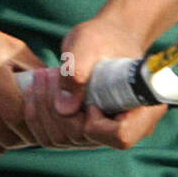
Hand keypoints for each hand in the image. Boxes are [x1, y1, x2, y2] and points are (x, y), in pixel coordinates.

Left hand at [21, 15, 167, 150]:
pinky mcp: (82, 131)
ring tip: (42, 76)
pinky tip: (34, 90)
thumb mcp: (88, 43)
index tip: (87, 93)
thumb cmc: (103, 37)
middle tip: (49, 73)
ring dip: (44, 108)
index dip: (99, 122)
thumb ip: (77, 70)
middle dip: (59, 106)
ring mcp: (103, 133)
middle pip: (85, 138)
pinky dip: (38, 115)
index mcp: (143, 108)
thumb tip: (64, 109)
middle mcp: (127, 127)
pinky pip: (53, 136)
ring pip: (63, 139)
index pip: (122, 136)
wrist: (104, 39)